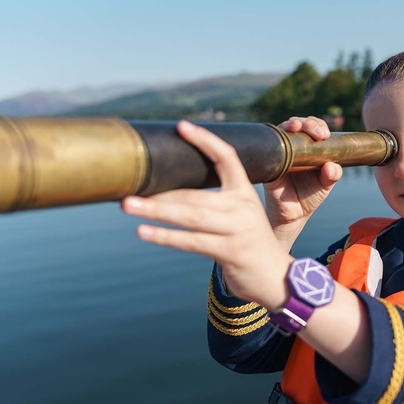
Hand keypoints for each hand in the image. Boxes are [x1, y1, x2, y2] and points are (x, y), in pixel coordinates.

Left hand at [121, 121, 291, 308]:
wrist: (275, 276)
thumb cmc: (246, 242)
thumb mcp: (239, 214)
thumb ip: (213, 201)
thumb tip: (167, 187)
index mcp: (244, 192)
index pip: (227, 158)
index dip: (205, 141)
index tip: (181, 127)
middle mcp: (243, 207)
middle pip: (196, 194)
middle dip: (161, 190)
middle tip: (131, 183)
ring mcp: (238, 230)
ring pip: (191, 216)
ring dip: (157, 211)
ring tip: (128, 205)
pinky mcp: (231, 252)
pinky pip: (193, 242)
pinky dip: (166, 237)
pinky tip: (143, 232)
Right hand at [265, 116, 342, 247]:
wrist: (293, 215)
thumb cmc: (310, 196)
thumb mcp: (325, 185)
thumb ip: (332, 175)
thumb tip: (332, 166)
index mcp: (309, 147)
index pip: (314, 128)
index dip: (318, 126)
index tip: (325, 134)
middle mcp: (294, 146)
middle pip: (298, 124)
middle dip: (308, 123)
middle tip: (318, 133)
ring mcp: (280, 152)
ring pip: (283, 130)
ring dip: (290, 124)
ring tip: (296, 126)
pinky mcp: (270, 164)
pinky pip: (269, 149)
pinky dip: (275, 142)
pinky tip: (282, 141)